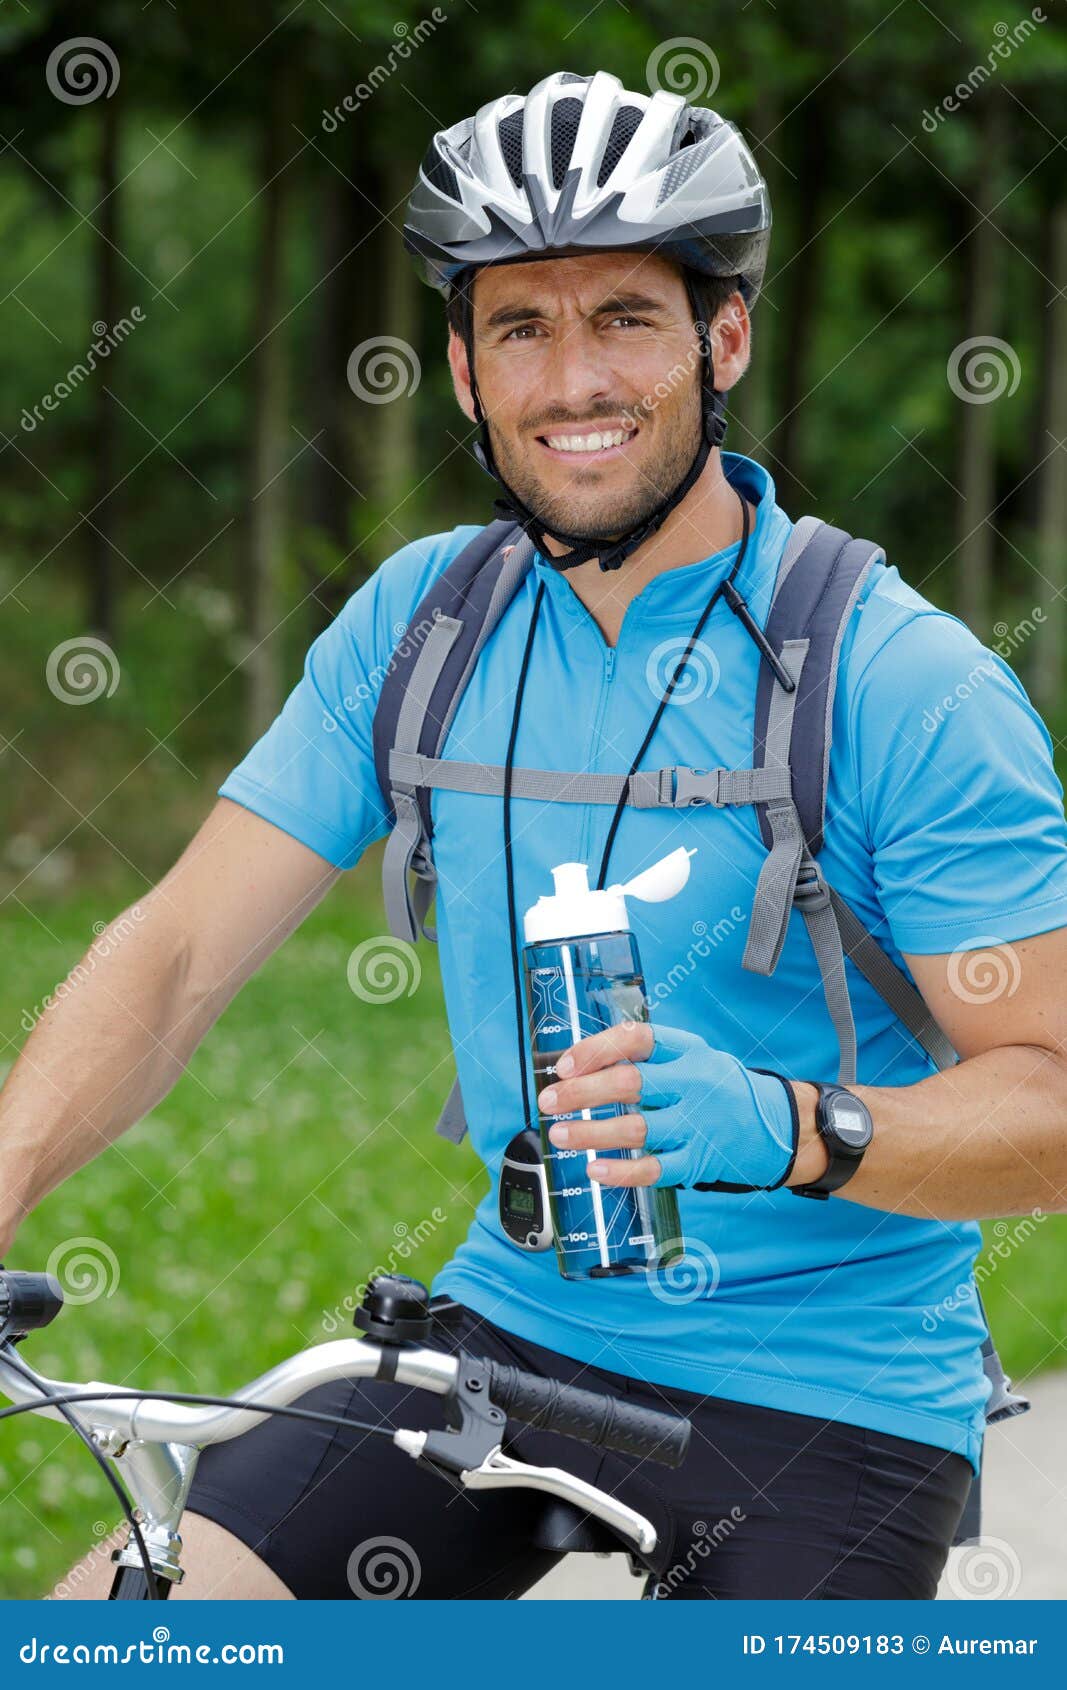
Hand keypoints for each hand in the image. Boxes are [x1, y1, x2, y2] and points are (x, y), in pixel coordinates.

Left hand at [537, 1020, 797, 1190]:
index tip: (563, 1064)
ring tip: (559, 1134)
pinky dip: (620, 1171)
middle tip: (549, 1100)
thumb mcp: (696, 1057)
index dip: (594, 1049)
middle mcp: (692, 1084)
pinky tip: (594, 1169)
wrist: (781, 1127)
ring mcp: (696, 1125)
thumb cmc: (724, 1089)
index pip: (636, 1039)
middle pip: (629, 1082)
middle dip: (581, 1092)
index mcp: (688, 1051)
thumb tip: (585, 1063)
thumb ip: (651, 1057)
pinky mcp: (698, 1161)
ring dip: (590, 1132)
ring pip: (635, 1128)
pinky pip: (653, 1169)